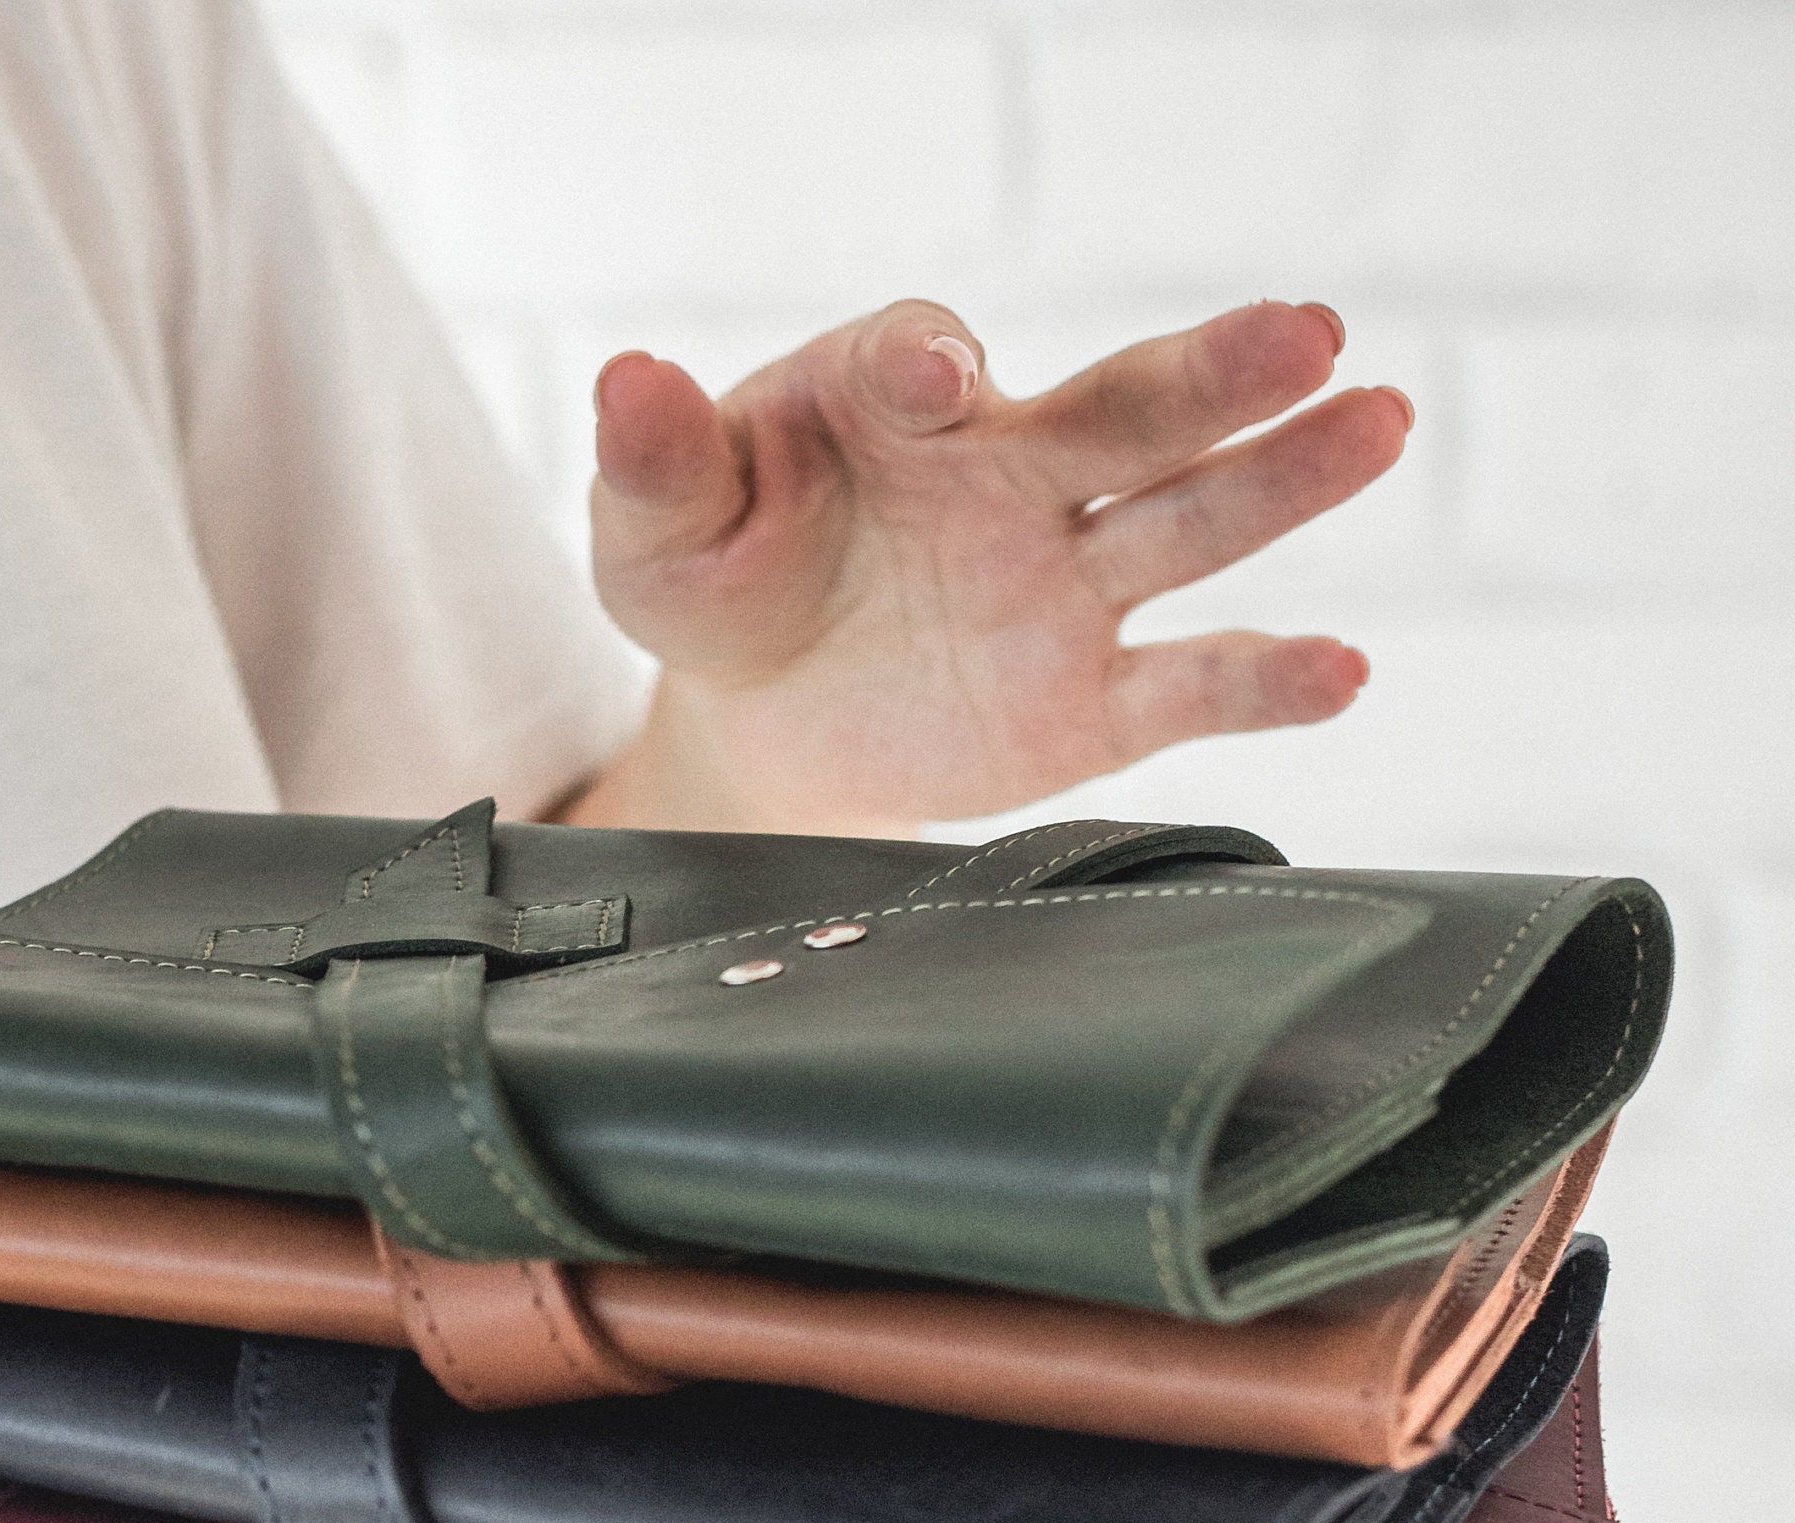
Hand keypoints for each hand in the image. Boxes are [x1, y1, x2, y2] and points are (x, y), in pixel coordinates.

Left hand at [569, 298, 1412, 838]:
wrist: (761, 709)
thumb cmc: (718, 577)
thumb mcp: (660, 526)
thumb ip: (658, 462)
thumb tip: (627, 382)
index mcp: (898, 403)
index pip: (920, 359)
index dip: (922, 361)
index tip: (934, 373)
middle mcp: (1012, 473)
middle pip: (1121, 413)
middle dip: (1208, 374)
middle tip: (1304, 334)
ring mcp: (1063, 586)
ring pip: (1186, 522)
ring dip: (1281, 479)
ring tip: (1376, 423)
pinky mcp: (1086, 703)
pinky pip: (1184, 688)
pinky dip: (1262, 683)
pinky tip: (1337, 672)